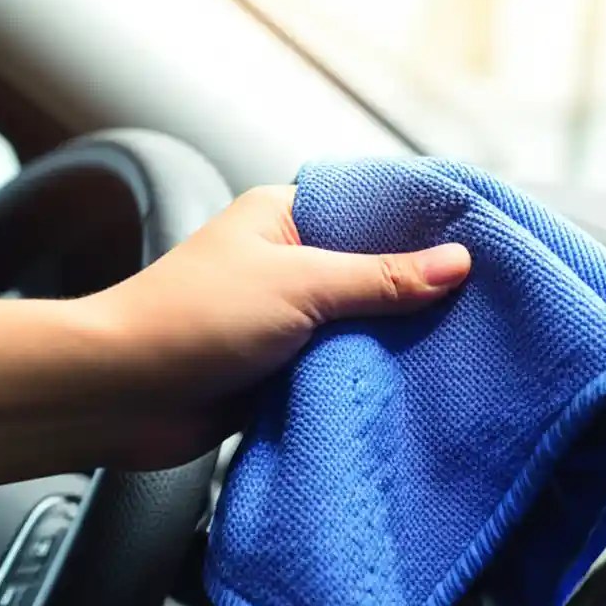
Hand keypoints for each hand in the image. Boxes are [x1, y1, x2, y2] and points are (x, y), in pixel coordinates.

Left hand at [82, 185, 471, 468]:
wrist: (118, 397)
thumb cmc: (190, 318)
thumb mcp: (300, 285)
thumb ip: (381, 277)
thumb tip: (458, 263)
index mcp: (287, 216)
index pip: (374, 208)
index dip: (427, 224)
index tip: (485, 242)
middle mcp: (291, 263)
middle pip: (376, 270)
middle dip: (421, 289)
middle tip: (488, 303)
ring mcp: (290, 319)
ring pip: (364, 324)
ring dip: (398, 339)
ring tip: (467, 346)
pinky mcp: (286, 370)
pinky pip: (345, 367)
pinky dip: (373, 375)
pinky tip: (419, 383)